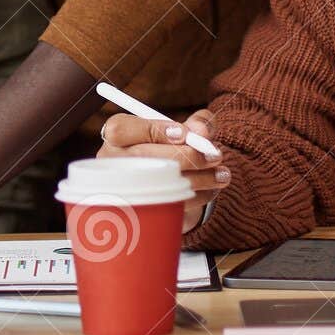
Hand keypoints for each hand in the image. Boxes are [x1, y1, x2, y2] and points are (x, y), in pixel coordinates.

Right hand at [97, 109, 227, 231]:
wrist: (167, 184)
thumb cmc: (172, 150)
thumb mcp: (184, 132)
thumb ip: (197, 124)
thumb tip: (202, 129)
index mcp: (116, 136)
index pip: (122, 129)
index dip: (153, 129)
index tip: (184, 133)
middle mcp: (111, 161)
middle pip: (140, 156)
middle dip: (186, 155)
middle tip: (216, 155)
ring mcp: (121, 188)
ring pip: (156, 182)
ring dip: (199, 178)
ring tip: (222, 174)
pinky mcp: (141, 210)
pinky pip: (167, 203)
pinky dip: (197, 197)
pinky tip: (211, 190)